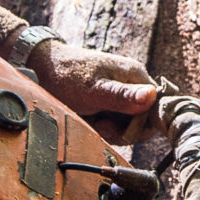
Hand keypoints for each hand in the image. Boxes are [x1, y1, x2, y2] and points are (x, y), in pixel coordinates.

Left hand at [29, 40, 159, 142]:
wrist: (41, 68)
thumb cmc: (66, 75)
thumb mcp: (93, 91)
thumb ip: (122, 96)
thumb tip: (152, 96)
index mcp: (136, 76)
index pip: (157, 110)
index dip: (140, 126)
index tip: (117, 129)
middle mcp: (133, 84)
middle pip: (144, 121)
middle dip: (123, 131)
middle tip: (101, 126)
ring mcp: (122, 93)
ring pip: (129, 125)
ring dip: (111, 130)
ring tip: (93, 121)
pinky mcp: (111, 101)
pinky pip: (117, 122)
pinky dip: (104, 127)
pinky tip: (91, 120)